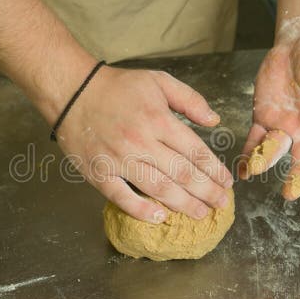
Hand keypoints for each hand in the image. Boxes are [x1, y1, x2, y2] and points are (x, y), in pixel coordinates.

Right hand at [56, 66, 233, 222]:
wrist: (73, 92)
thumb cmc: (118, 87)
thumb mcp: (158, 81)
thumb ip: (189, 99)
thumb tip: (214, 121)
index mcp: (158, 120)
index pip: (195, 151)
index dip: (214, 170)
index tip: (227, 182)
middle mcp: (141, 142)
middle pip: (182, 174)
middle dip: (206, 192)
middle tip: (221, 204)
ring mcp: (119, 160)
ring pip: (158, 189)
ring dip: (183, 204)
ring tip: (201, 213)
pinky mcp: (99, 173)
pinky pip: (123, 198)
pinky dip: (142, 210)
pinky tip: (160, 218)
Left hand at [239, 17, 299, 209]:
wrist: (299, 42)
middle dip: (298, 178)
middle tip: (290, 193)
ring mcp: (283, 125)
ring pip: (275, 150)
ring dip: (266, 161)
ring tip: (256, 169)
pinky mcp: (263, 116)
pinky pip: (254, 139)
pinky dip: (248, 153)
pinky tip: (243, 168)